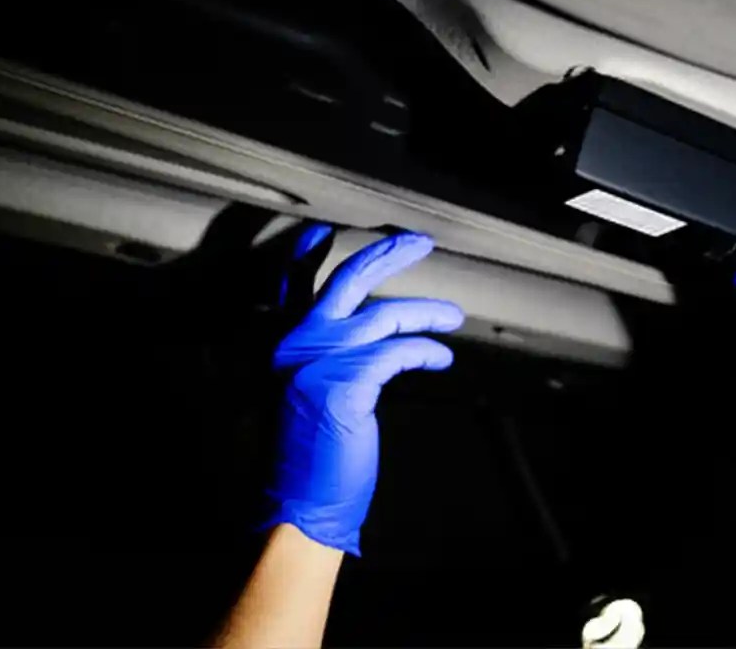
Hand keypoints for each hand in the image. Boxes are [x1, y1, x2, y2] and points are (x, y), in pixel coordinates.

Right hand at [268, 227, 464, 554]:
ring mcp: (318, 362)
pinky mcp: (346, 385)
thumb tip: (364, 328)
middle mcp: (295, 344)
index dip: (308, 252)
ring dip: (428, 312)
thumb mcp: (303, 394)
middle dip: (389, 253)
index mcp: (282, 344)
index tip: (326, 231)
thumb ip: (321, 357)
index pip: (292, 283)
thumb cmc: (306, 455)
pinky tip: (440, 357)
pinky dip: (426, 349)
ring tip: (453, 316)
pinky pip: (399, 351)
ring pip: (386, 315)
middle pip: (348, 279)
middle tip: (421, 241)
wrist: (296, 504)